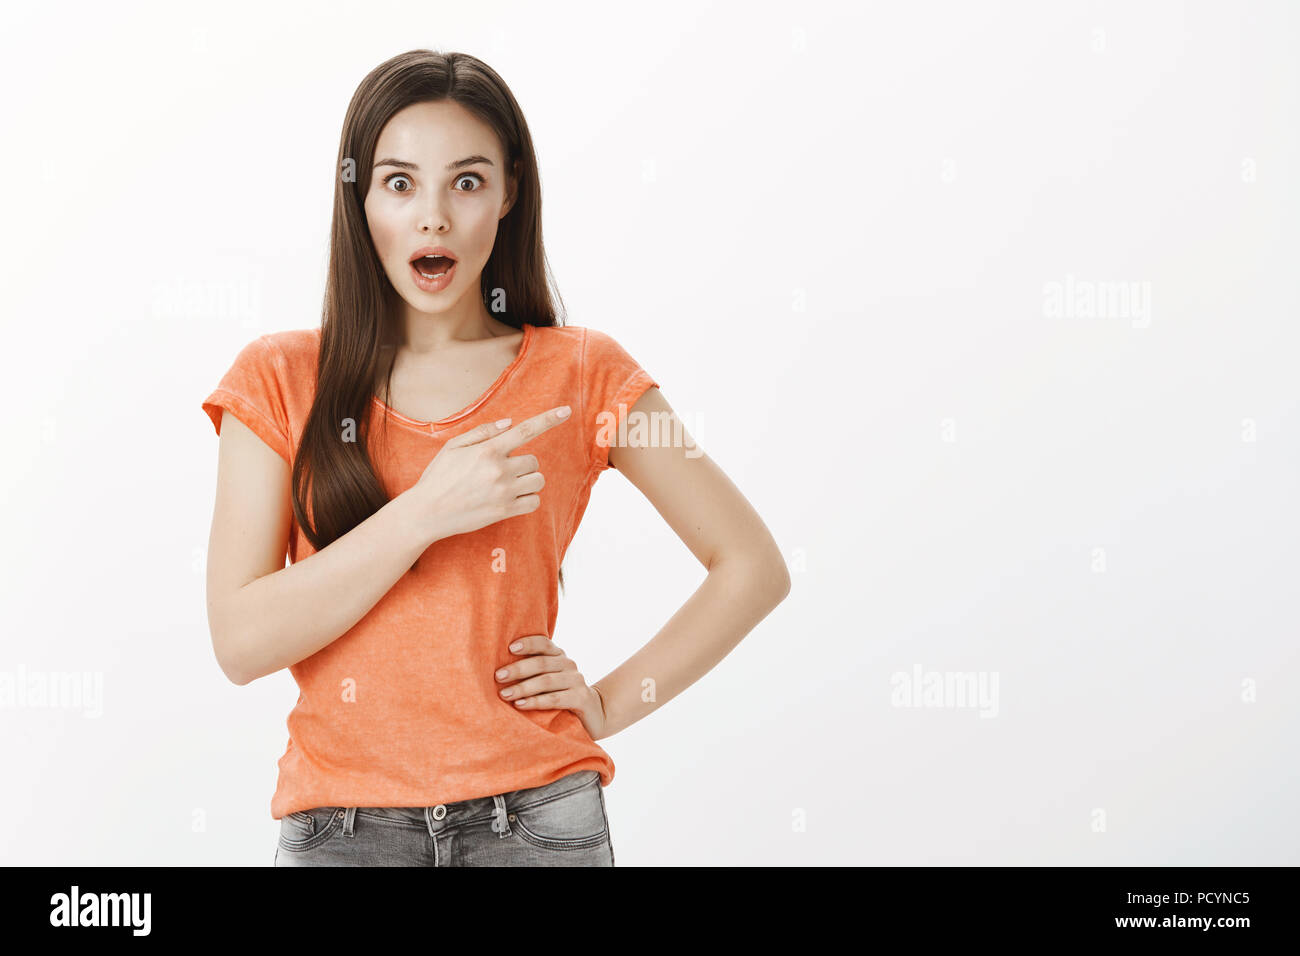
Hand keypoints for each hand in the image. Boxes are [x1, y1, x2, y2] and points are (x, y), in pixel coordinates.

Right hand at [409, 405, 572, 541]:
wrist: (427, 512)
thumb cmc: (438, 477)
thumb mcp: (453, 446)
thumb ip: (483, 432)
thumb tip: (510, 423)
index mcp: (488, 450)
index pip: (525, 430)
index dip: (548, 419)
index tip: (566, 411)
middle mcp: (499, 469)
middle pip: (533, 461)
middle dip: (522, 464)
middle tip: (500, 471)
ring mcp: (504, 492)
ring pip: (538, 480)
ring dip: (528, 481)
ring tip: (506, 485)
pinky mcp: (505, 511)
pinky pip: (534, 502)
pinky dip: (528, 499)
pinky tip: (511, 499)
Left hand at [495, 634, 607, 739]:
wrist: (593, 715)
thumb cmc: (560, 695)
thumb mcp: (547, 680)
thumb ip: (531, 671)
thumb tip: (496, 669)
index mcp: (558, 655)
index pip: (543, 643)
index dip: (528, 643)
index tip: (510, 648)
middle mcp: (568, 664)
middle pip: (541, 663)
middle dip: (517, 669)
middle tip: (498, 677)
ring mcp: (576, 680)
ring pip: (546, 681)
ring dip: (523, 687)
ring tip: (505, 694)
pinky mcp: (581, 698)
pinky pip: (555, 698)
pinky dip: (536, 701)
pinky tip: (521, 704)